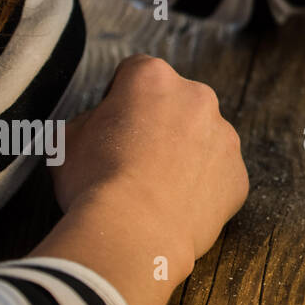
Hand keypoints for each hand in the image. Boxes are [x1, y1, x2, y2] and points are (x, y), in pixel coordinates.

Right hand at [49, 54, 248, 276]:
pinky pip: (218, 176)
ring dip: (185, 154)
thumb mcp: (66, 139)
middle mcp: (198, 97)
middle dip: (158, 124)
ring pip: (203, 138)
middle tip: (133, 159)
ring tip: (155, 189)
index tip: (111, 125)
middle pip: (176, 103)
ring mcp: (225, 136)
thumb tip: (100, 124)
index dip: (119, 97)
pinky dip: (202, 188)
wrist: (133, 232)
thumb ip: (90, 119)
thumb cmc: (94, 181)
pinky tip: (175, 208)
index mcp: (154, 78)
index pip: (135, 72)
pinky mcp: (238, 174)